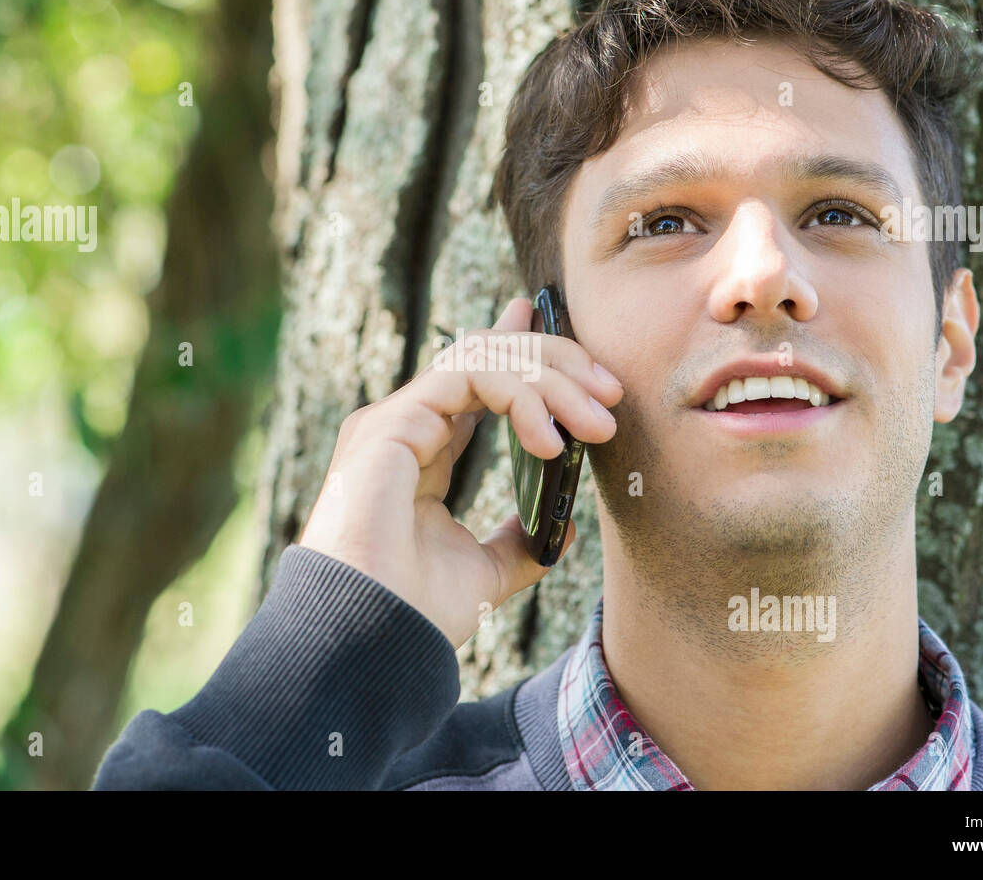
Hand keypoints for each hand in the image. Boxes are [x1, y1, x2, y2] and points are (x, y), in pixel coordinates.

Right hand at [296, 296, 621, 648]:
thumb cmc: (414, 611)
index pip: (475, 378)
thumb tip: (561, 529)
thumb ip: (518, 544)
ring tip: (598, 422)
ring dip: (551, 378)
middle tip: (611, 392)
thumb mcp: (485, 572)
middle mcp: (405, 424)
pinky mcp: (390, 423)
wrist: (372, 641)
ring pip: (481, 357)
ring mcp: (394, 419)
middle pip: (486, 356)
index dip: (519, 344)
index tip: (567, 340)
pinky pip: (466, 377)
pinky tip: (550, 442)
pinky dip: (519, 397)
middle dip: (556, 361)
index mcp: (421, 448)